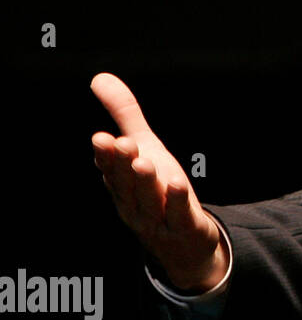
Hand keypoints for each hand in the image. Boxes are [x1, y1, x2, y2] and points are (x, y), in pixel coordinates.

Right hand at [90, 73, 227, 291]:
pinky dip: (177, 200)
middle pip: (126, 184)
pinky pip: (178, 215)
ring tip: (145, 161)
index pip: (110, 169)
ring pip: (149, 201)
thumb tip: (99, 77)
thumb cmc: (159, 189)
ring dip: (146, 182)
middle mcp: (134, 202)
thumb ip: (125, 114)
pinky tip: (177, 183)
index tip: (101, 138)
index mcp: (122, 184)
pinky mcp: (183, 228)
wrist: (183, 242)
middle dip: (122, 165)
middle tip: (122, 144)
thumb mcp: (145, 148)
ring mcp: (158, 219)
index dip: (106, 155)